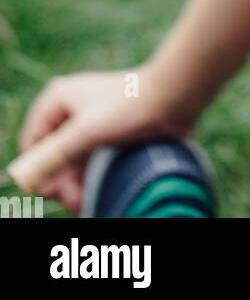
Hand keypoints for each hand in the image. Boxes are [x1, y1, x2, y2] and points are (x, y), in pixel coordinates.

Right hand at [6, 63, 196, 209]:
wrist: (173, 97)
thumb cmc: (128, 106)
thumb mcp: (85, 132)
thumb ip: (54, 155)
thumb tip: (26, 177)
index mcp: (59, 98)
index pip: (33, 140)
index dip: (36, 168)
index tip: (46, 191)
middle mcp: (72, 108)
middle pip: (53, 154)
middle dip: (59, 180)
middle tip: (70, 201)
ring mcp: (91, 122)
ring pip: (72, 161)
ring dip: (74, 184)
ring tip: (82, 203)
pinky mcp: (109, 134)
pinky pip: (91, 161)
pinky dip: (89, 179)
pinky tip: (92, 196)